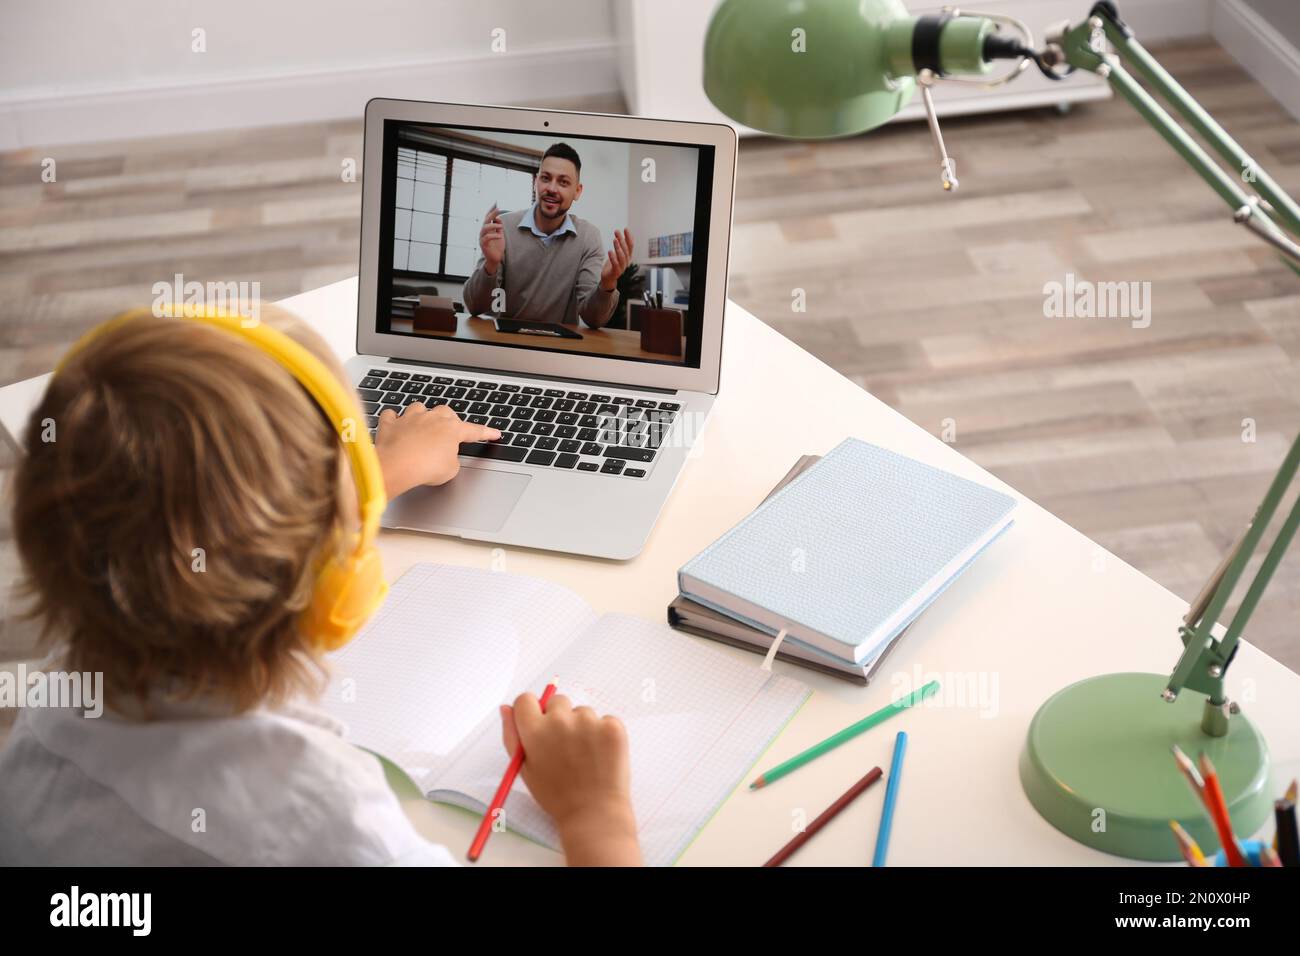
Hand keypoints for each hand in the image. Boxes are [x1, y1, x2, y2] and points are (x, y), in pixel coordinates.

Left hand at [373, 403, 498, 497]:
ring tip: (422, 424)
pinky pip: (391, 416)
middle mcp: (431, 418)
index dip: (486, 433)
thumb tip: (446, 458)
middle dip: (449, 419)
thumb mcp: (450, 470)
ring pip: (418, 408)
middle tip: (450, 430)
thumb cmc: (425, 467)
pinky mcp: (390, 425)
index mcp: (452, 429)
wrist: (397, 466)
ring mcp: (409, 419)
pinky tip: (394, 425)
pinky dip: (393, 420)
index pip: (474, 430)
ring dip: (421, 414)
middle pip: (445, 412)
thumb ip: (452, 460)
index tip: (494, 433)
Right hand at [479, 204, 504, 273]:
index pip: (488, 218)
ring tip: (500, 226)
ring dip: (493, 225)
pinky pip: (487, 238)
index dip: (491, 211)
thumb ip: (499, 227)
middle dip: (492, 214)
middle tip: (498, 209)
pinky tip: (499, 236)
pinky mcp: (483, 245)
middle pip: (486, 221)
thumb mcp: (500, 234)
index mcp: (487, 229)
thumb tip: (499, 218)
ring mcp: (482, 238)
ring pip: (484, 228)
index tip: (495, 204)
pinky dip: (494, 236)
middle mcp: (483, 232)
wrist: (496, 258)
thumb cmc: (497, 246)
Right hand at [501, 693, 640, 865]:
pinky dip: (603, 733)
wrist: (594, 813)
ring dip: (582, 727)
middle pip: (556, 701)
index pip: (526, 699)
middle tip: (565, 747)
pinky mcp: (612, 726)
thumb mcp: (525, 768)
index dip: (531, 712)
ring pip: (582, 712)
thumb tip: (506, 708)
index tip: (539, 724)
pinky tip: (600, 755)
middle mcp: (560, 720)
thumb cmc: (556, 794)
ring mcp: (589, 721)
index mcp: (535, 731)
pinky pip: (604, 719)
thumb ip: (512, 735)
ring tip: (584, 756)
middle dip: (558, 718)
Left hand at [598, 228, 632, 290]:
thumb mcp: (617, 253)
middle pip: (626, 249)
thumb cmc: (613, 264)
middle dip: (622, 240)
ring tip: (615, 240)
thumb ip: (619, 245)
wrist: (608, 278)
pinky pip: (616, 264)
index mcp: (628, 256)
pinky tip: (610, 251)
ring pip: (622, 256)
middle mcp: (626, 261)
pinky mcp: (616, 272)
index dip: (629, 237)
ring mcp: (622, 267)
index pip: (630, 245)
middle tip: (617, 231)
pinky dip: (613, 258)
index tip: (625, 228)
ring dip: (619, 248)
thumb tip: (619, 234)